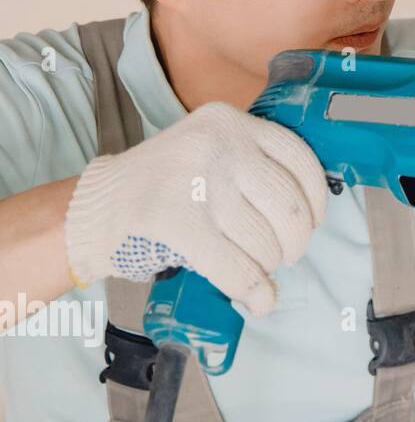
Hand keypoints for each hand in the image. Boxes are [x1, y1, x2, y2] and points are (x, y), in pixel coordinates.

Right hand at [64, 101, 327, 316]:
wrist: (93, 208)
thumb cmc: (164, 186)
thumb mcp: (209, 151)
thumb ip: (253, 165)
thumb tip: (309, 212)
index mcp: (231, 121)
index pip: (300, 160)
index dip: (315, 200)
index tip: (313, 221)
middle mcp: (218, 144)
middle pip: (288, 205)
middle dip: (295, 242)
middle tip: (284, 255)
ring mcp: (197, 180)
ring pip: (264, 240)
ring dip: (269, 267)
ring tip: (258, 269)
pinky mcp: (177, 221)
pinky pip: (235, 267)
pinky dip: (253, 290)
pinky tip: (258, 300)